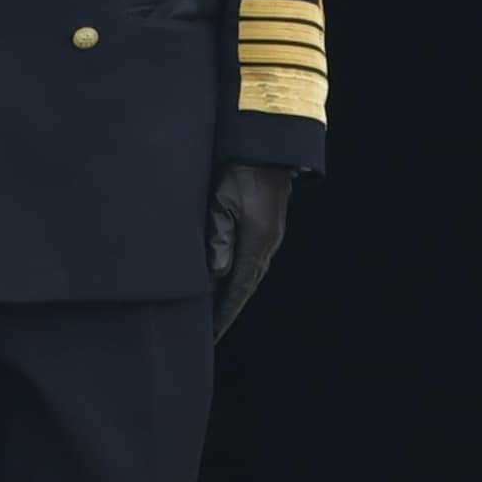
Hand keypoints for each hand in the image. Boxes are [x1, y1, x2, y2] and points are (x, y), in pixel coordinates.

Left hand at [208, 158, 299, 332]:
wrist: (266, 147)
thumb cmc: (240, 170)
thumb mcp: (221, 199)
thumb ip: (218, 236)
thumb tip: (216, 273)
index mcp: (257, 242)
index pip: (237, 288)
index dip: (223, 313)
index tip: (211, 335)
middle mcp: (267, 245)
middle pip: (245, 287)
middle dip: (228, 311)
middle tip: (211, 334)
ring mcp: (270, 237)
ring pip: (249, 276)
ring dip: (234, 296)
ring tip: (217, 314)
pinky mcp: (268, 228)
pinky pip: (252, 262)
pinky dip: (239, 278)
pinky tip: (228, 282)